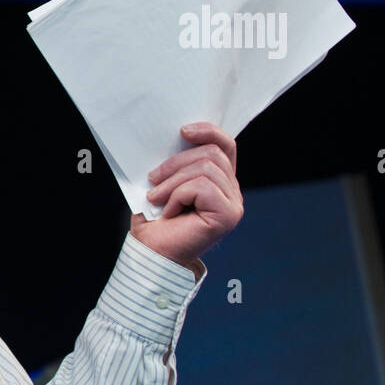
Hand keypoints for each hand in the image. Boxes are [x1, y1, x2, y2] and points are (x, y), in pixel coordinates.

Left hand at [130, 122, 242, 276]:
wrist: (151, 254)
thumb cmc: (154, 222)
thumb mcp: (163, 183)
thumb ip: (177, 163)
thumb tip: (176, 136)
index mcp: (218, 181)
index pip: (225, 146)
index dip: (208, 132)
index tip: (182, 130)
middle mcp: (232, 191)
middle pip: (212, 154)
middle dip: (175, 163)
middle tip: (152, 180)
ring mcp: (233, 204)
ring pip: (205, 169)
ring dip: (172, 182)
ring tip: (156, 198)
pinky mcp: (228, 215)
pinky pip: (202, 187)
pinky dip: (178, 196)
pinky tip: (169, 212)